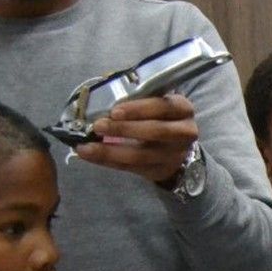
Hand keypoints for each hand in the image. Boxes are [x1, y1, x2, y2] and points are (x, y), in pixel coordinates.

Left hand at [76, 92, 198, 185]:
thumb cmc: (158, 115)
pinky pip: (131, 168)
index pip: (162, 106)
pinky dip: (107, 161)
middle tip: (98, 126)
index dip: (138, 109)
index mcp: (183, 109)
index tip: (114, 111)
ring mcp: (174, 155)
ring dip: (111, 151)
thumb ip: (136, 99)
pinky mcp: (160, 171)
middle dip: (123, 129)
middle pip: (155, 132)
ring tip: (87, 147)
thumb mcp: (155, 101)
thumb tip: (101, 102)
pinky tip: (90, 155)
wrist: (174, 143)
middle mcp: (184, 133)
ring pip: (141, 155)